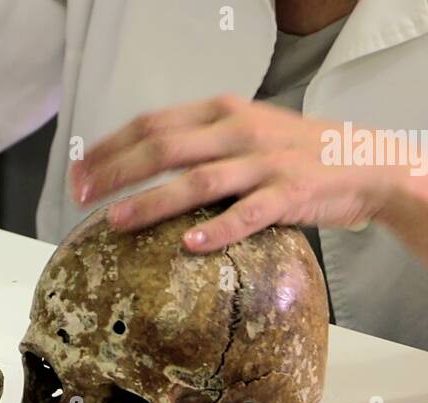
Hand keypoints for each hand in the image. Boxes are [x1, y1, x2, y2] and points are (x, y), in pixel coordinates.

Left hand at [70, 95, 412, 252]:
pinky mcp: (292, 193)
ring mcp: (266, 162)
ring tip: (115, 221)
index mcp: (222, 112)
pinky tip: (190, 245)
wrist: (367, 162)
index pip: (153, 124)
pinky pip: (250, 213)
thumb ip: (197, 142)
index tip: (78, 172)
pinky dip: (219, 229)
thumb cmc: (293, 152)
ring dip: (152, 202)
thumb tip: (137, 165)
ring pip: (198, 181)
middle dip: (115, 172)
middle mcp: (239, 131)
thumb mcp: (243, 131)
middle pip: (164, 148)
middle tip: (81, 197)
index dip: (110, 146)